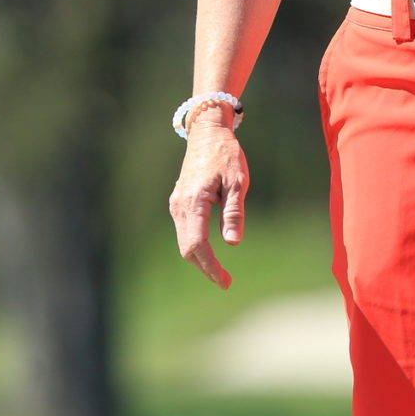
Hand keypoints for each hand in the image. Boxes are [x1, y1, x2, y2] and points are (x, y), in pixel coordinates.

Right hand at [168, 120, 248, 288]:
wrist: (207, 133)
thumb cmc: (226, 154)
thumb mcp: (237, 181)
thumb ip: (233, 212)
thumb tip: (232, 242)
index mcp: (193, 202)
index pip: (197, 244)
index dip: (210, 265)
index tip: (225, 280)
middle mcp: (180, 207)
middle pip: (187, 248)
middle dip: (205, 267)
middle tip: (225, 281)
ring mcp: (177, 205)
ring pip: (184, 241)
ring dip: (200, 259)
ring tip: (220, 272)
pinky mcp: (179, 203)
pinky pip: (185, 231)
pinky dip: (196, 246)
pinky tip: (209, 253)